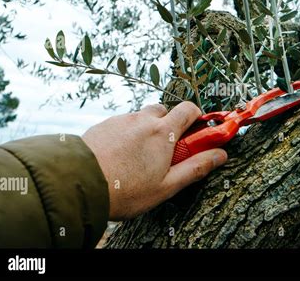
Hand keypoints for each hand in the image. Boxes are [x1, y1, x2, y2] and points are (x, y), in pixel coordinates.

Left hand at [82, 102, 227, 219]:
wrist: (78, 184)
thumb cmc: (125, 189)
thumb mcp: (167, 185)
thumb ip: (196, 167)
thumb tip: (221, 155)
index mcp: (163, 132)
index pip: (188, 109)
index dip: (196, 117)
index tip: (198, 131)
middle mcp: (143, 119)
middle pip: (164, 110)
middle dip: (170, 124)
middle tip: (166, 148)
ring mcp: (122, 120)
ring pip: (142, 117)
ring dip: (147, 129)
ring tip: (139, 156)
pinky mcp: (104, 124)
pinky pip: (123, 124)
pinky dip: (128, 134)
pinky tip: (120, 155)